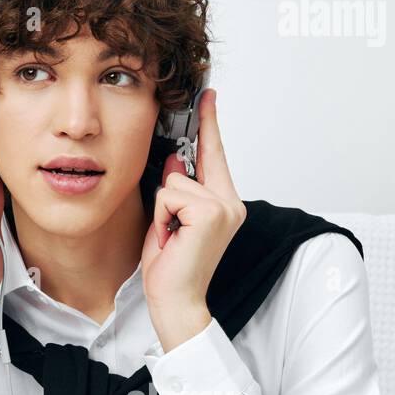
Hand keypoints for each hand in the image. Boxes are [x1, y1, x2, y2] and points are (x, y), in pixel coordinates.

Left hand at [140, 88, 245, 348]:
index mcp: (224, 203)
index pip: (213, 154)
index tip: (207, 94)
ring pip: (173, 183)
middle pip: (185, 167)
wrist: (176, 300)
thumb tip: (174, 163)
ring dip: (163, 211)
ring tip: (172, 238)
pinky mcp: (210, 212)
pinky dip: (164, 217)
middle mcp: (230, 202)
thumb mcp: (168, 220)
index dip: (208, 124)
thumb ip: (176, 190)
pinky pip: (169, 194)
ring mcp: (223, 206)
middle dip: (169, 197)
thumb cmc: (171, 268)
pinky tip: (173, 238)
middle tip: (173, 234)